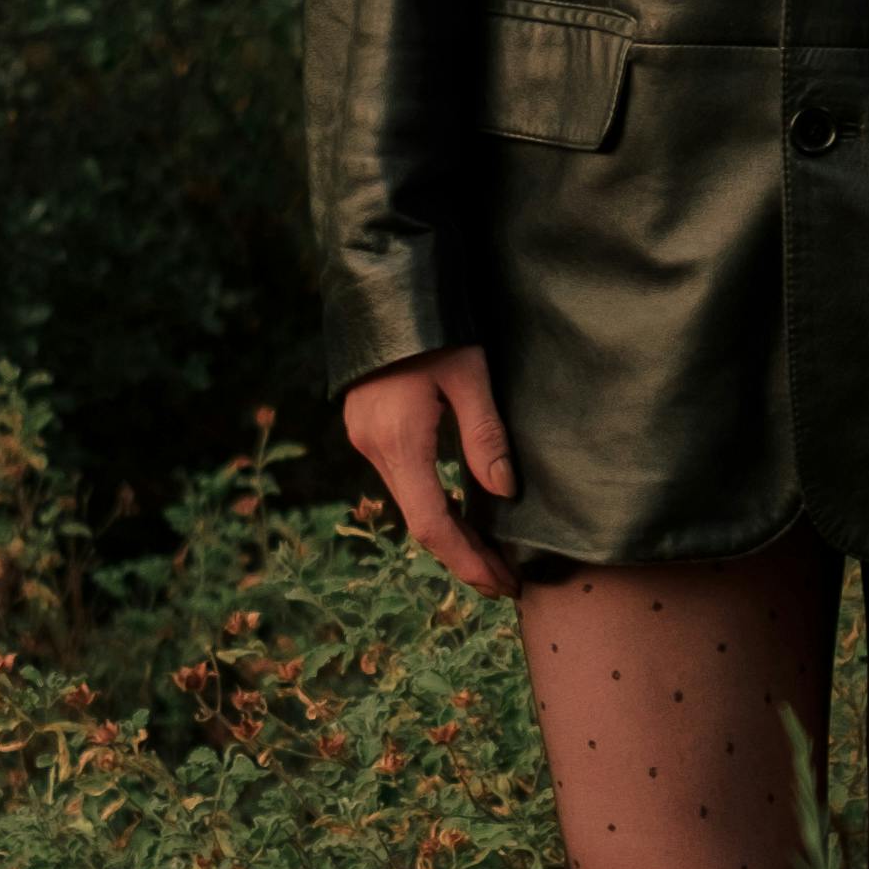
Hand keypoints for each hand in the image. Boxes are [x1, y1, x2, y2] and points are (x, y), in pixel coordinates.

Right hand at [344, 345, 518, 598]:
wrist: (381, 283)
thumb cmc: (434, 322)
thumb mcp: (469, 374)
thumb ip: (484, 435)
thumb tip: (504, 493)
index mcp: (399, 439)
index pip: (434, 524)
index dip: (468, 561)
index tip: (502, 585)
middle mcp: (374, 447)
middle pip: (420, 522)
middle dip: (463, 556)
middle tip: (504, 582)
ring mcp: (365, 437)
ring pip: (410, 502)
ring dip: (449, 532)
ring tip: (490, 554)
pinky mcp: (367, 426)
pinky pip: (402, 479)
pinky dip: (433, 504)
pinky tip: (461, 512)